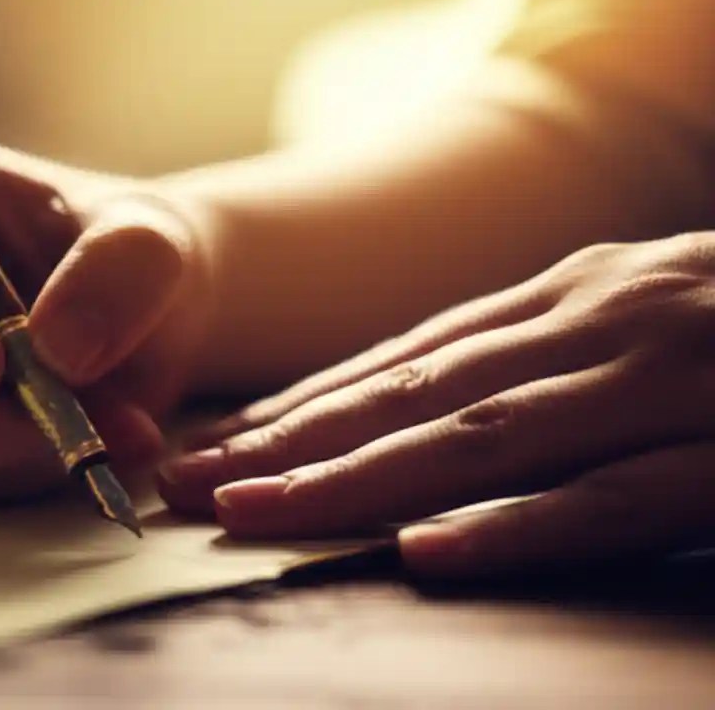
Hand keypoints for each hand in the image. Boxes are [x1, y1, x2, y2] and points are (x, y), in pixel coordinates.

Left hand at [160, 232, 714, 576]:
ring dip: (358, 481)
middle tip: (189, 486)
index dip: (299, 406)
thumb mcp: (630, 321)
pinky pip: (614, 498)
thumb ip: (535, 355)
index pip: (401, 360)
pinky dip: (517, 528)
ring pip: (483, 442)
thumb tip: (422, 412)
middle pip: (412, 396)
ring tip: (258, 514)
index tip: (213, 447)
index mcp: (570, 299)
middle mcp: (596, 328)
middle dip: (292, 444)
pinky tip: (430, 552)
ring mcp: (663, 385)